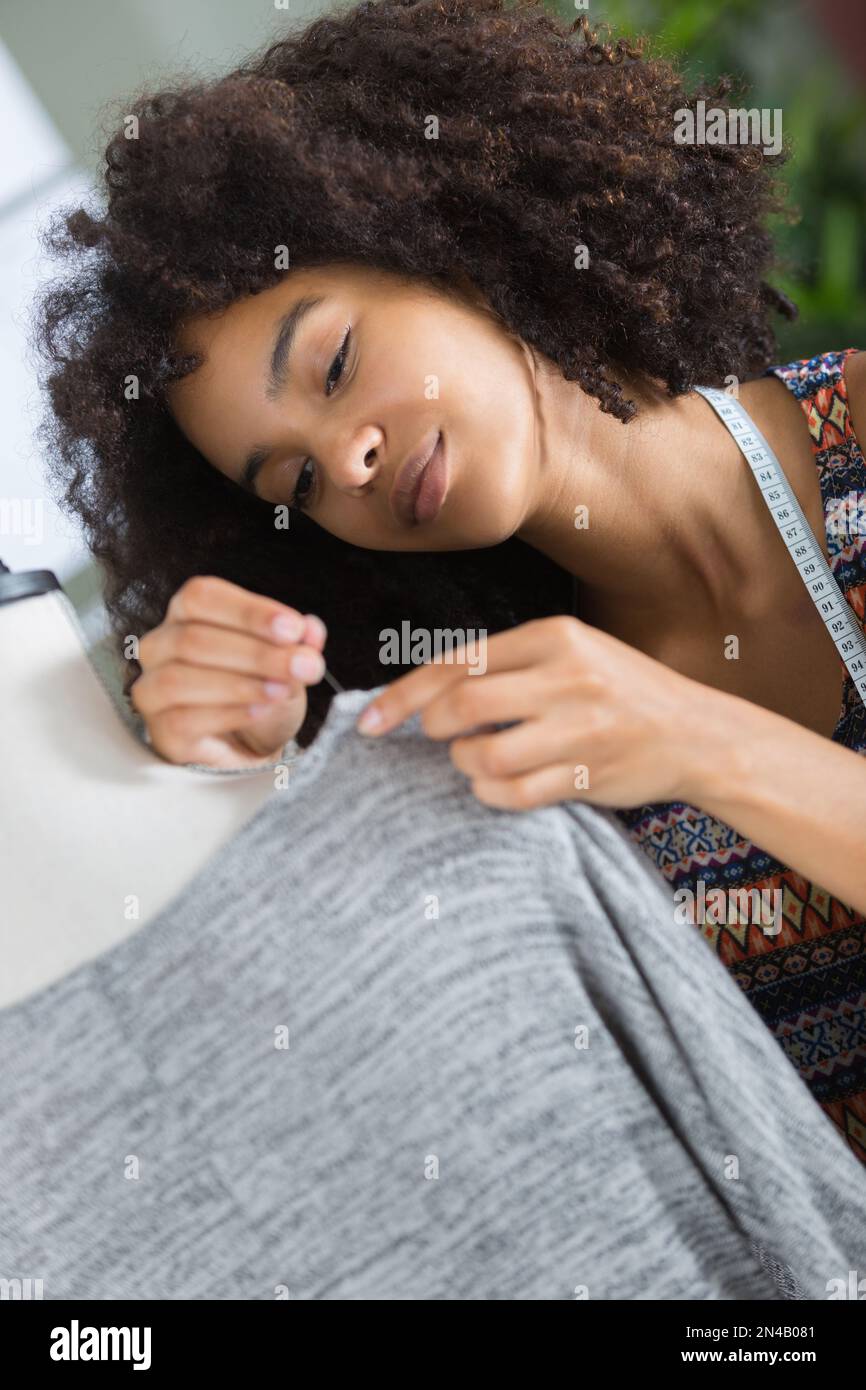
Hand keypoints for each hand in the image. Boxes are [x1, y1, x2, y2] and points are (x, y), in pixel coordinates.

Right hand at [130, 575, 326, 768]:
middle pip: (194, 639)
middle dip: (257, 653)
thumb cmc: (262, 694)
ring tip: (281, 690)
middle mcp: (160, 647)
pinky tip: (259, 711)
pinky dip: (227, 713)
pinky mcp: (161, 733)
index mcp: (187, 614)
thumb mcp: (288, 664)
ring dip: (240, 684)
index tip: (293, 629)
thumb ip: (298, 644)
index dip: (248, 611)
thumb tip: (310, 630)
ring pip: (179, 678)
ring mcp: (153, 691)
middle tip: (304, 666)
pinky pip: (182, 719)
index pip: (202, 597)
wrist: (255, 748)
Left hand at [355, 614, 703, 809]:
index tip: (370, 721)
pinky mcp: (587, 773)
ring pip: (481, 754)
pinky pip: (510, 793)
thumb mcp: (571, 653)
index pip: (456, 662)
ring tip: (476, 758)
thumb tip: (424, 689)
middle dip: (432, 728)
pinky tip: (496, 784)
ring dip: (464, 763)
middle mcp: (567, 676)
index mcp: (554, 636)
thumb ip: (506, 665)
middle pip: (461, 705)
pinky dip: (489, 793)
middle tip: (437, 737)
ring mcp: (579, 727)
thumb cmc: (621, 692)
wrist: (695, 732)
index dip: (402, 695)